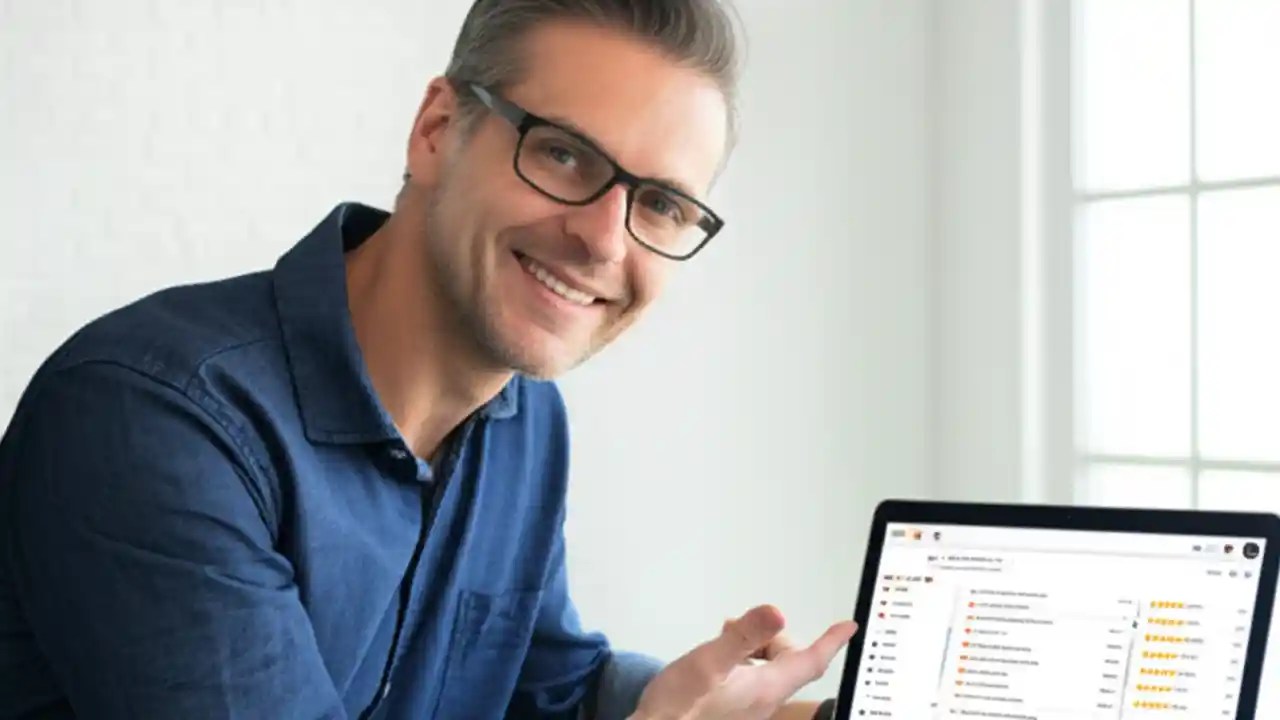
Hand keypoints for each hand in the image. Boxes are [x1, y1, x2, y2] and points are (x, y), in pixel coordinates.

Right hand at [628, 605, 856, 719]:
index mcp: (767, 688)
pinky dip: (743, 662)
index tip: (848, 626)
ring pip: (769, 670)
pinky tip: (720, 660)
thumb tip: (776, 612)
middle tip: (736, 626)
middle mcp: (765, 701)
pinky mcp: (736, 709)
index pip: (811, 661)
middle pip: (788, 661)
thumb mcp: (710, 661)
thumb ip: (744, 635)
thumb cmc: (679, 704)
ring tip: (724, 639)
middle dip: (771, 638)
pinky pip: (753, 680)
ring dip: (754, 648)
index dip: (831, 641)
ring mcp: (751, 708)